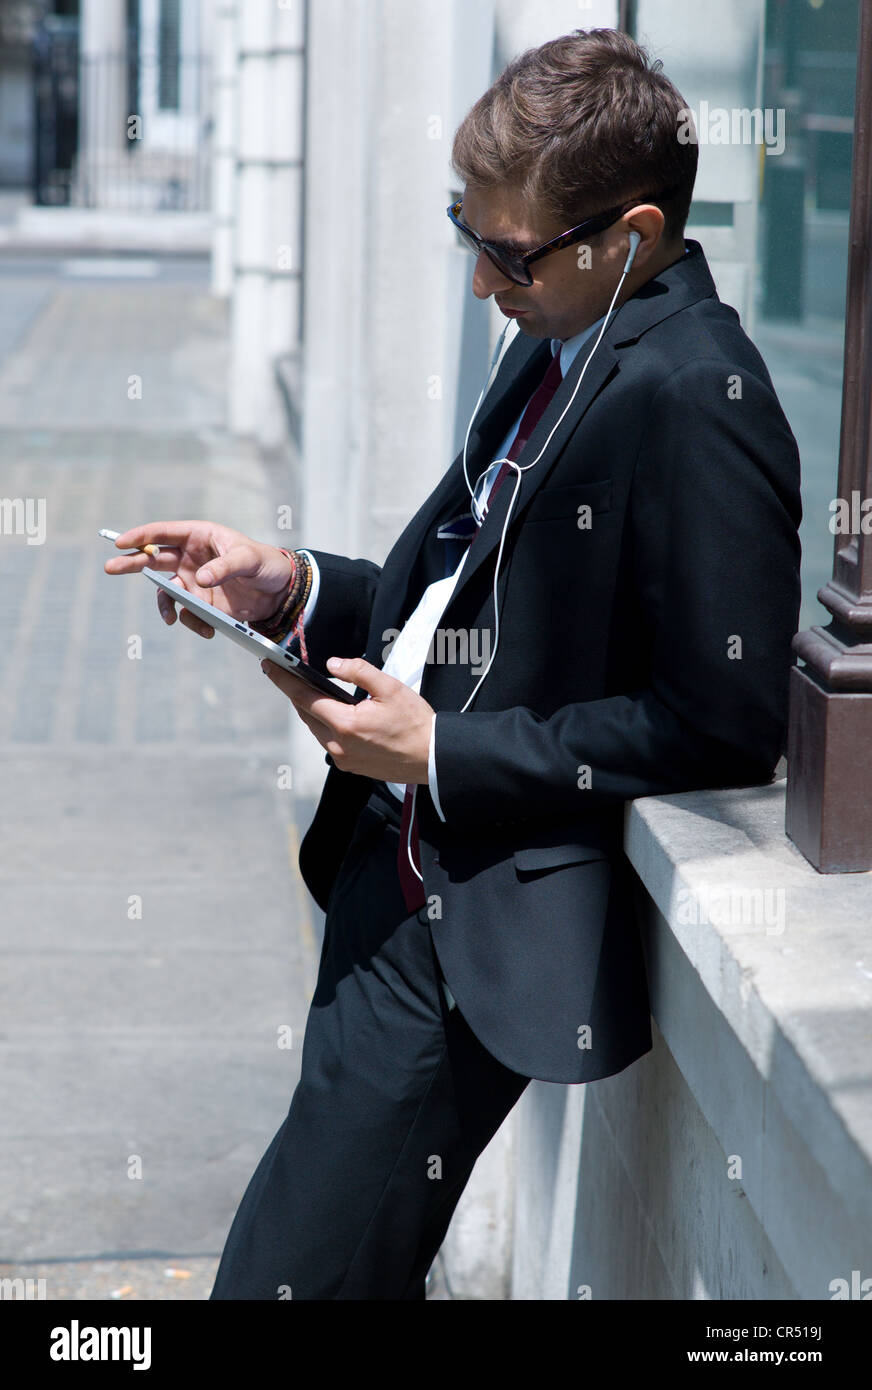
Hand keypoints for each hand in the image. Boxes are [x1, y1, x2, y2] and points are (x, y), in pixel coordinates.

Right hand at [104, 520, 293, 637]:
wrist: (281, 593)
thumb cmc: (266, 565)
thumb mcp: (250, 560)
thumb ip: (226, 566)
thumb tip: (199, 579)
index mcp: (200, 536)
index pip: (164, 532)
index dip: (141, 535)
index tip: (121, 542)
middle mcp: (191, 557)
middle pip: (153, 558)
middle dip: (131, 562)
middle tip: (110, 567)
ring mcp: (194, 581)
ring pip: (166, 591)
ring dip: (165, 605)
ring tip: (171, 619)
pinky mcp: (202, 603)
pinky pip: (185, 613)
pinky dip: (190, 622)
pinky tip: (207, 631)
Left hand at [262, 655, 433, 784]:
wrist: (432, 757)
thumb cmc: (415, 723)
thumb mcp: (390, 688)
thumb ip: (358, 671)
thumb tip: (333, 664)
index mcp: (346, 724)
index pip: (304, 697)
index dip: (284, 680)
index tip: (269, 666)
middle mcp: (339, 745)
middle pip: (306, 714)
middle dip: (296, 693)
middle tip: (287, 673)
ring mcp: (343, 758)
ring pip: (316, 729)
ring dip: (311, 710)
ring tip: (311, 691)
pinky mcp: (349, 766)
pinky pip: (327, 742)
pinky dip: (325, 725)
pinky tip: (333, 714)